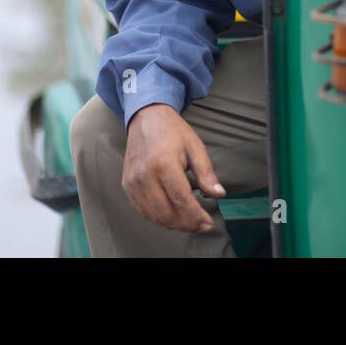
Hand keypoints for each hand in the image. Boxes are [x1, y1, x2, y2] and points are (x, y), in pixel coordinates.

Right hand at [122, 103, 225, 231]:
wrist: (146, 119)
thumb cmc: (173, 131)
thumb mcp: (195, 146)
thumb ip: (206, 172)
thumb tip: (219, 194)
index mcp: (164, 163)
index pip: (181, 199)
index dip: (196, 216)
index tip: (208, 223)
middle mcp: (145, 175)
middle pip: (166, 212)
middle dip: (186, 224)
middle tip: (201, 226)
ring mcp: (133, 182)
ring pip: (153, 215)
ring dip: (173, 225)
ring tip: (189, 223)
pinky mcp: (126, 185)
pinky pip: (142, 210)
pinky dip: (157, 218)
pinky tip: (171, 217)